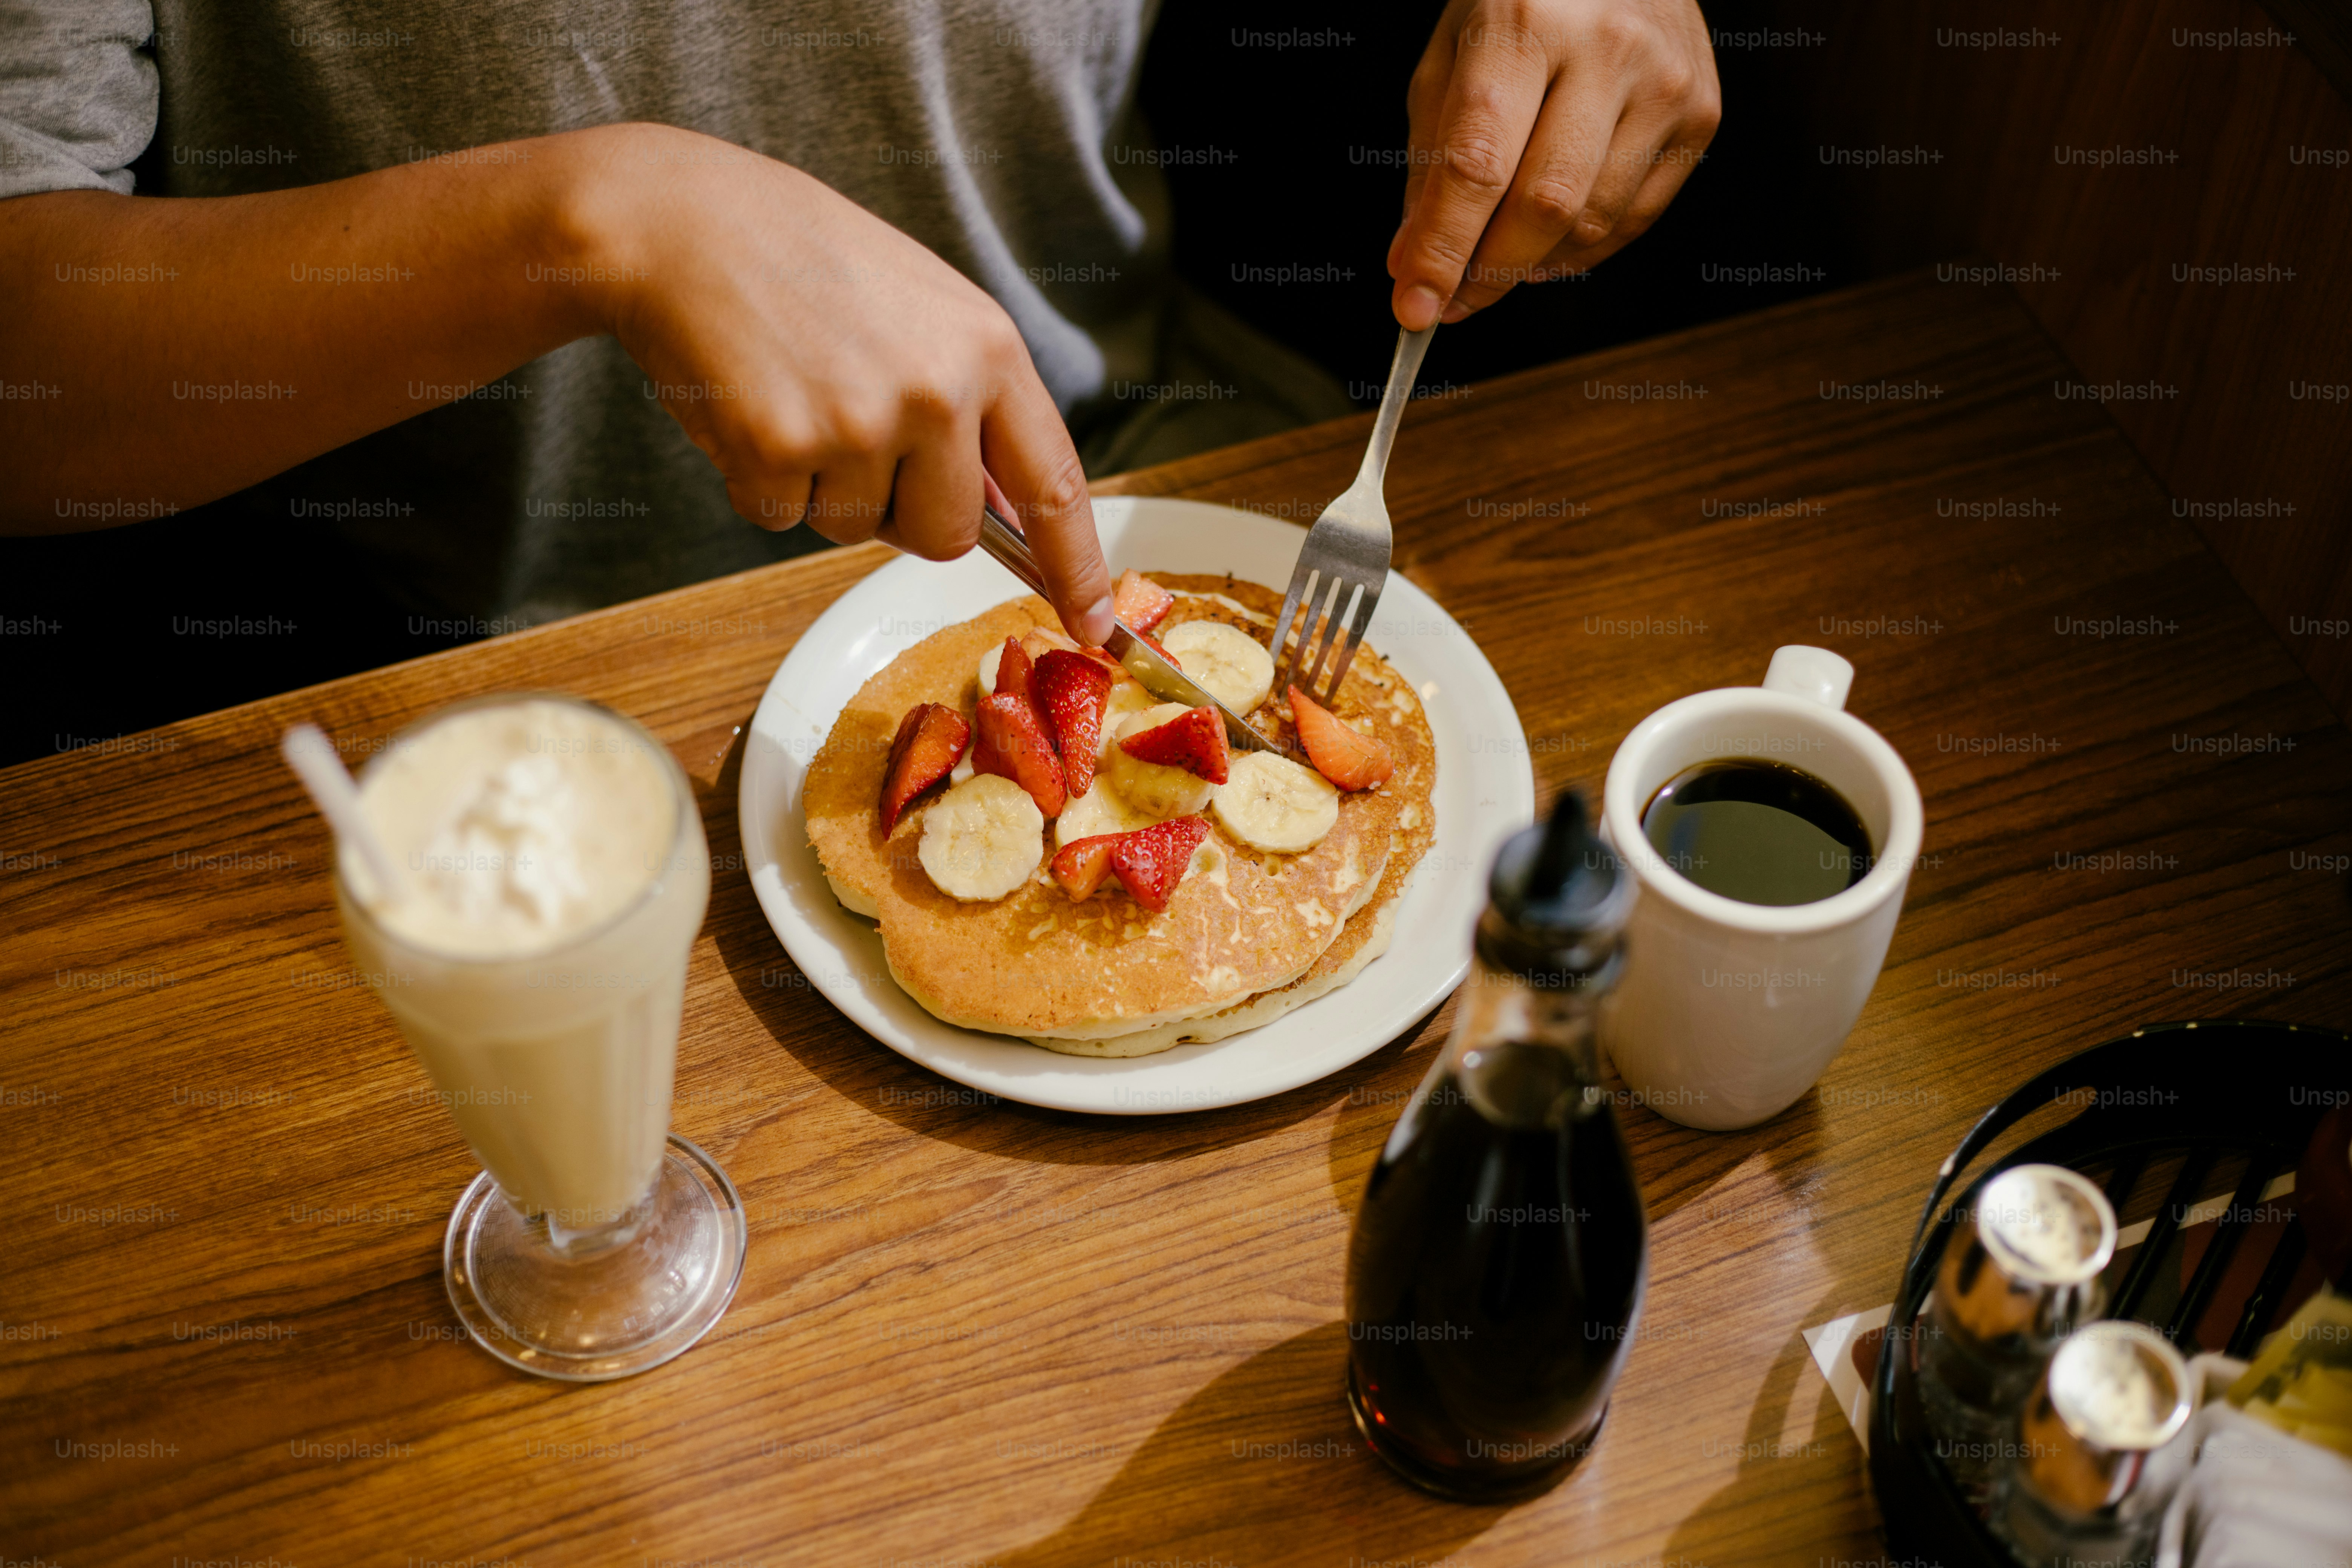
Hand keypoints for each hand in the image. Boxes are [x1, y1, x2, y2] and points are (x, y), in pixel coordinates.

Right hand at [575, 124, 1114, 643]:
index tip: (1095, 623)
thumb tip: (1011, 516)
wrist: (683, 222)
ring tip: (792, 392)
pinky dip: (756, 477)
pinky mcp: (781, 448)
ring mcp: (859, 422)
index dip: (1077, 566)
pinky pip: (779, 517)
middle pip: (946, 535)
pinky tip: (747, 401)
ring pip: (854, 530)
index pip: (1054, 484)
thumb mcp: (924, 310)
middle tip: (849, 431)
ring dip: (818, 486)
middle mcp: (936, 390)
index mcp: (987, 349)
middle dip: (899, 512)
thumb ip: (974, 407)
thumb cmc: (803, 260)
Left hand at [1388, 0, 1720, 328]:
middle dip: (1489, 271)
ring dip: (1533, 264)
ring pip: (1592, 223)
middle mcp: (1607, 49)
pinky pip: (1634, 219)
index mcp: (1527, 21)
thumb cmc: (1522, 2)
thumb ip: (1429, 160)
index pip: (1477, 164)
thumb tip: (1413, 262)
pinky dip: (1582, 249)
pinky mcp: (1701, 114)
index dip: (1443, 248)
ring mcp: (1665, 83)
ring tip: (1498, 255)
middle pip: (1544, 205)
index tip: (1414, 307)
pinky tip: (1550, 238)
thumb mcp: (1452, 57)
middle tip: (1452, 298)